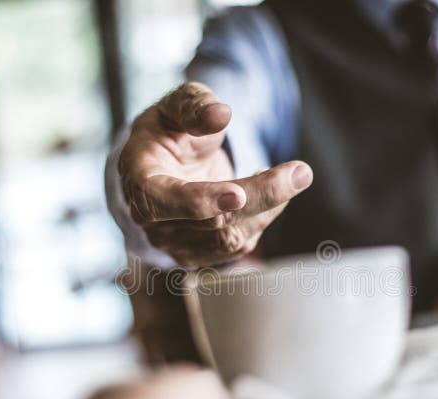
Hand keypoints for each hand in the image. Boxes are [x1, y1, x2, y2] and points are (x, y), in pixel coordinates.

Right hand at [119, 82, 312, 266]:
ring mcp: (176, 245)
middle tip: (299, 172)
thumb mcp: (175, 106)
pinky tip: (270, 187)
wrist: (167, 166)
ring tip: (290, 173)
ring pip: (230, 238)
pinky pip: (241, 243)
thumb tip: (220, 114)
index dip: (199, 200)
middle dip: (258, 196)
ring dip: (269, 206)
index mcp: (138, 182)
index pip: (161, 201)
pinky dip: (265, 215)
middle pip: (211, 221)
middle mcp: (153, 223)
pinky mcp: (202, 256)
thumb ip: (194, 105)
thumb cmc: (168, 132)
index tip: (236, 194)